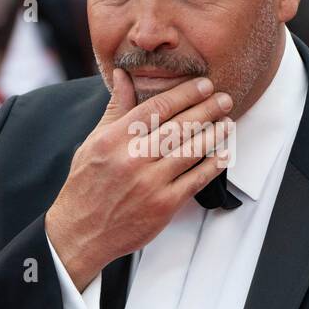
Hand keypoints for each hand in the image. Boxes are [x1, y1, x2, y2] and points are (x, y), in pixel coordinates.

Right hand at [45, 70, 232, 290]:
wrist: (81, 232)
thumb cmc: (87, 185)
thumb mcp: (94, 141)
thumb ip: (116, 108)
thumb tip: (123, 75)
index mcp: (115, 139)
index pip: (158, 107)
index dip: (185, 93)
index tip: (203, 85)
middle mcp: (133, 159)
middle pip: (179, 126)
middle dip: (207, 109)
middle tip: (224, 98)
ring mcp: (150, 184)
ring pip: (191, 151)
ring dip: (214, 134)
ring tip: (227, 122)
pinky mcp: (164, 206)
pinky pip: (195, 180)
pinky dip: (212, 165)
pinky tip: (223, 154)